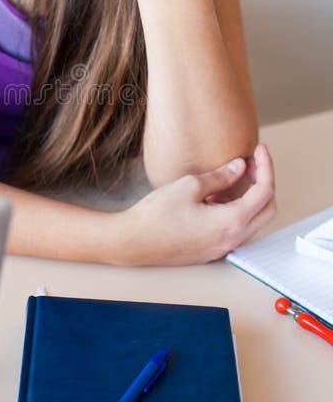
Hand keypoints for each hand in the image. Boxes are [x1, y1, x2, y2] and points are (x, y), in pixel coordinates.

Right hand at [109, 143, 275, 265]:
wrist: (133, 241)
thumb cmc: (156, 216)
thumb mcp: (189, 186)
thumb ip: (220, 176)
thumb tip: (239, 167)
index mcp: (231, 222)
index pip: (264, 191)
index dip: (265, 166)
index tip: (258, 151)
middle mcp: (232, 239)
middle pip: (268, 209)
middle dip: (264, 183)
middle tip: (251, 164)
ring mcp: (223, 248)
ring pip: (254, 222)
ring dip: (251, 199)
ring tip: (231, 180)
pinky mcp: (212, 251)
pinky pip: (237, 231)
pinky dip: (238, 212)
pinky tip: (217, 199)